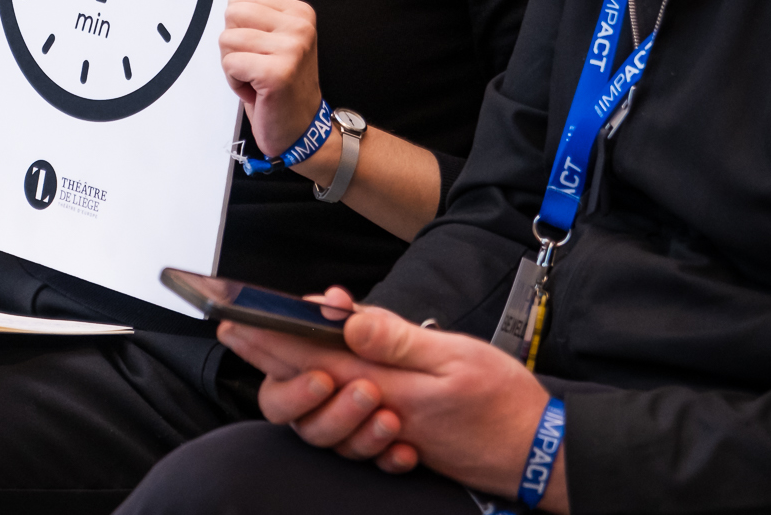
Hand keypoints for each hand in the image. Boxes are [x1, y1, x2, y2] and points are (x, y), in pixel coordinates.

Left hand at [220, 295, 567, 509]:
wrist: (540, 453)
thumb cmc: (502, 401)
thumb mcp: (453, 354)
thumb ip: (394, 337)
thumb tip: (342, 318)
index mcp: (382, 384)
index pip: (307, 358)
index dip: (264, 339)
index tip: (230, 320)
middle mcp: (374, 410)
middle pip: (302, 389)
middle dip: (268, 359)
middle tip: (239, 329)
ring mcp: (384, 430)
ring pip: (321, 409)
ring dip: (305, 380)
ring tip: (299, 346)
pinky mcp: (397, 440)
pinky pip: (351, 426)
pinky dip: (338, 404)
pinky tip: (341, 380)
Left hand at [221, 0, 327, 162]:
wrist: (302, 128)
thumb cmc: (283, 84)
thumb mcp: (278, 38)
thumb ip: (271, 2)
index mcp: (299, 12)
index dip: (239, 27)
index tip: (259, 49)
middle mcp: (300, 25)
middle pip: (231, 14)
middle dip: (232, 44)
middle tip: (254, 65)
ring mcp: (292, 48)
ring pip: (226, 40)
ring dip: (233, 66)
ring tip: (256, 79)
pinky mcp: (278, 71)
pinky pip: (230, 63)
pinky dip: (235, 82)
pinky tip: (256, 90)